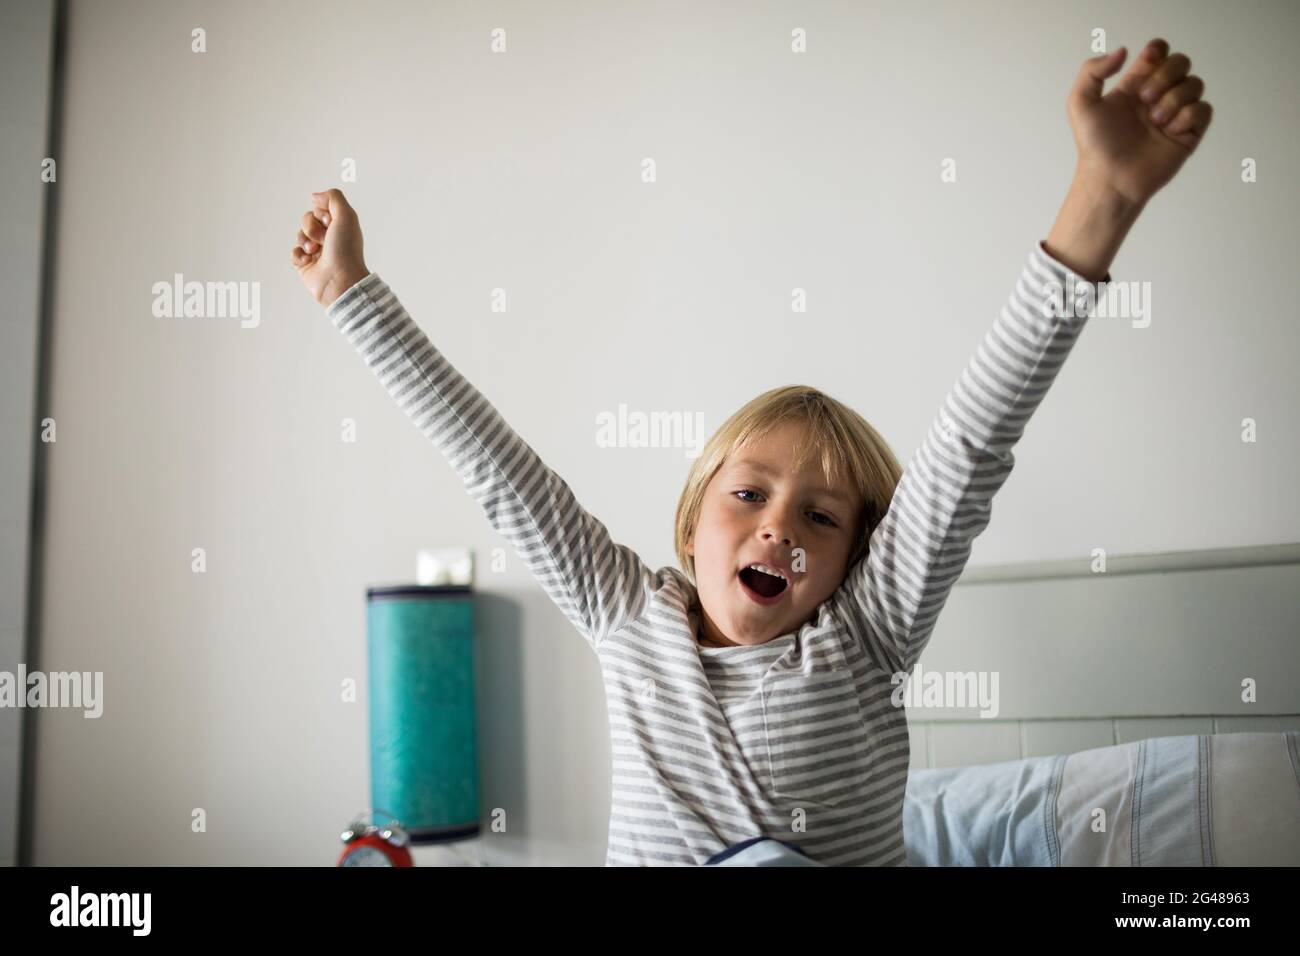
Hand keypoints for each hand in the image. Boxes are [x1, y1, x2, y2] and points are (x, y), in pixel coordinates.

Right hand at [290, 188, 368, 306]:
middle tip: (324, 240)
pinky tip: (309, 261)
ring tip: (316, 252)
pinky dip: (299, 255)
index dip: (322, 215)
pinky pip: (294, 252)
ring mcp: (317, 251)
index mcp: (339, 226)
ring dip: (305, 241)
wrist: (339, 280)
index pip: (320, 209)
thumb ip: (333, 198)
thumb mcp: (346, 216)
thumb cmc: (346, 250)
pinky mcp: (306, 264)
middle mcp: (329, 237)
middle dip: (312, 227)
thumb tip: (314, 196)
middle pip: (307, 219)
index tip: (331, 224)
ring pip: (299, 234)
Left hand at [1066, 39, 1213, 207]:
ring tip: (1155, 120)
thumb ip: (1092, 70)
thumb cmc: (1095, 145)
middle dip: (1166, 74)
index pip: (1158, 53)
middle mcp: (1157, 96)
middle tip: (1145, 98)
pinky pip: (1204, 109)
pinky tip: (1170, 130)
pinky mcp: (1188, 133)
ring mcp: (1174, 114)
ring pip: (1195, 84)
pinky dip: (1188, 115)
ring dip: (1174, 98)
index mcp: (1135, 85)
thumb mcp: (1080, 103)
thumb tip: (1124, 51)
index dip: (1157, 51)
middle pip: (1180, 62)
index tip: (1146, 63)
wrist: (1111, 177)